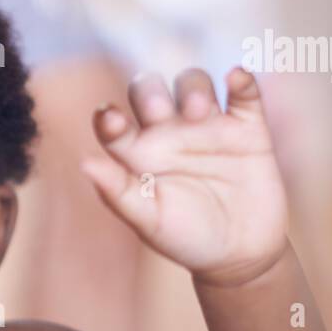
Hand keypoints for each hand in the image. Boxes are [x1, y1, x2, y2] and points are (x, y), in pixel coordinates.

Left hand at [80, 66, 287, 286]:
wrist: (239, 253)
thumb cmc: (184, 237)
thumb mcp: (149, 220)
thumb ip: (117, 192)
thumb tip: (84, 163)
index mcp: (137, 153)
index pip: (114, 124)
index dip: (108, 117)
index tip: (110, 119)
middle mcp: (167, 131)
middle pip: (150, 90)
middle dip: (150, 92)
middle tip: (158, 112)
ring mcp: (207, 125)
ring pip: (192, 83)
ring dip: (192, 87)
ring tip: (198, 112)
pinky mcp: (246, 128)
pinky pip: (244, 94)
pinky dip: (242, 80)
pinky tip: (236, 77)